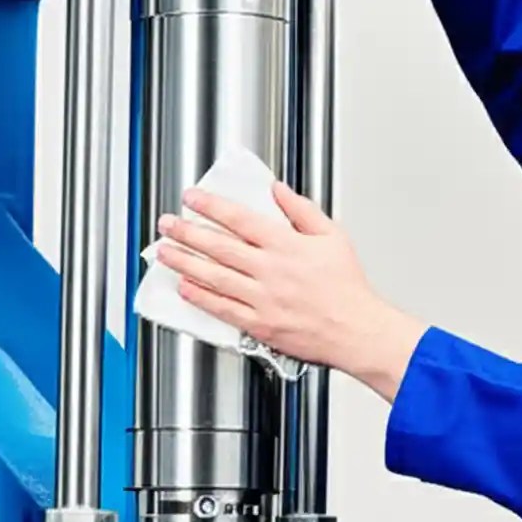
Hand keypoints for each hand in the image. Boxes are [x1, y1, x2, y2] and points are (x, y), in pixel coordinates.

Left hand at [154, 182, 425, 396]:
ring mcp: (262, 299)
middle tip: (167, 223)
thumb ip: (301, 210)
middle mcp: (270, 271)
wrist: (355, 330)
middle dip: (187, 232)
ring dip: (185, 262)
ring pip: (214, 276)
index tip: (193, 198)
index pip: (239, 219)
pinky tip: (186, 287)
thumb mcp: (332, 236)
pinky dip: (200, 297)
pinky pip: (222, 308)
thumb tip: (278, 190)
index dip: (211, 206)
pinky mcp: (259, 324)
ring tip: (165, 251)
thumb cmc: (347, 288)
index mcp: (286, 245)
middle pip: (218, 246)